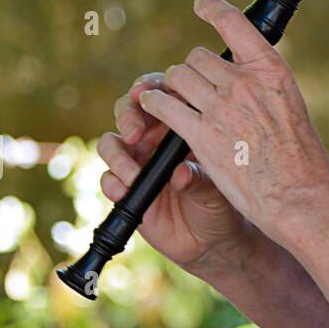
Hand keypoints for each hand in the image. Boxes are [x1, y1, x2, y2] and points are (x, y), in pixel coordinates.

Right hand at [97, 71, 256, 275]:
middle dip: (127, 116)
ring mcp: (137, 161)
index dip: (148, 89)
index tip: (146, 93)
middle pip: (127, 111)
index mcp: (179, 125)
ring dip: (117, 154)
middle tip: (135, 132)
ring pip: (111, 143)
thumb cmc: (220, 203)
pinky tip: (124, 191)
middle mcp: (153, 138)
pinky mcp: (125, 187)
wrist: (212, 239)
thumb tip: (180, 173)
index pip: (159, 95)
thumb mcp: (216, 189)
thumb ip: (198, 179)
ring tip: (132, 174)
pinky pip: (108, 179)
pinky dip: (112, 183)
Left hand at [135, 0, 328, 247]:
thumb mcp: (291, 107)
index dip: (212, 9)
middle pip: (197, 58)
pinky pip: (164, 106)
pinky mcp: (200, 134)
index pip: (235, 23)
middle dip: (192, 72)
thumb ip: (264, 87)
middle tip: (194, 91)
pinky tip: (151, 108)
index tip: (201, 5)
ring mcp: (220, 107)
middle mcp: (243, 82)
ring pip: (177, 78)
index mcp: (270, 70)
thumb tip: (242, 77)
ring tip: (171, 100)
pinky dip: (153, 105)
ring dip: (172, 88)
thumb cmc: (300, 159)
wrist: (297, 194)